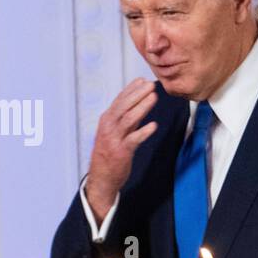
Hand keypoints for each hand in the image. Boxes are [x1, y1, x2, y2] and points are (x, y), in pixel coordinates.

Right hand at [85, 78, 158, 220]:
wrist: (102, 177)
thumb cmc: (110, 153)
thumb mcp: (115, 132)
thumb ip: (126, 120)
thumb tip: (139, 105)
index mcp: (106, 120)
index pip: (119, 101)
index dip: (131, 89)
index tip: (142, 80)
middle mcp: (108, 127)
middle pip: (124, 106)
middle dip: (138, 94)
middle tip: (151, 85)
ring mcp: (114, 139)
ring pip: (129, 119)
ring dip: (142, 107)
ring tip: (154, 98)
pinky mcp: (121, 152)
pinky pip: (133, 139)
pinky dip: (143, 132)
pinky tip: (154, 126)